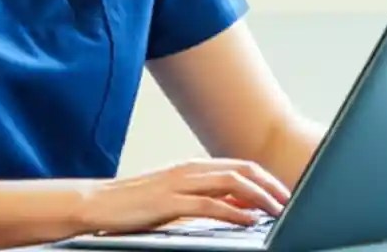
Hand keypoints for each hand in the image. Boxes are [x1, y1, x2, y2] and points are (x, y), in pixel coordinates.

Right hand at [77, 158, 291, 235]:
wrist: (97, 203)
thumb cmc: (135, 204)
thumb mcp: (176, 198)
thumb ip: (207, 198)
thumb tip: (241, 206)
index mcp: (193, 167)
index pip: (240, 166)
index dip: (266, 178)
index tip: (284, 193)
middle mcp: (191, 169)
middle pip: (242, 170)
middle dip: (270, 185)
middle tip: (289, 200)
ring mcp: (181, 183)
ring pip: (232, 183)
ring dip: (260, 196)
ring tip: (277, 210)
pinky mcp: (170, 201)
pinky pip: (211, 204)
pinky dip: (235, 212)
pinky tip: (249, 220)